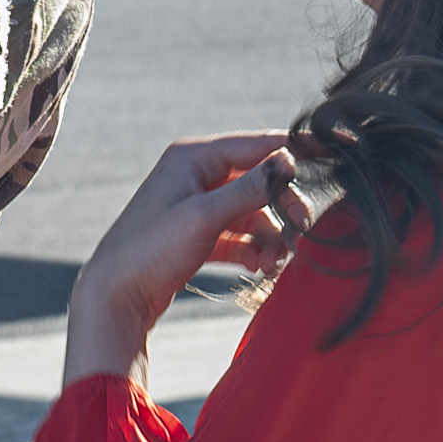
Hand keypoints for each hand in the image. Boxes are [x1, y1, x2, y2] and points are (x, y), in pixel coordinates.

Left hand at [63, 133, 314, 389]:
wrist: (115, 297)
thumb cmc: (151, 251)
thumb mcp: (203, 217)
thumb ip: (248, 188)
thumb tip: (287, 161)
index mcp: (192, 158)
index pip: (255, 145)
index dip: (290, 156)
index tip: (327, 165)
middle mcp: (195, 175)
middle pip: (258, 181)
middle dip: (282, 207)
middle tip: (302, 231)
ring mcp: (197, 206)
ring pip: (252, 212)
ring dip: (269, 236)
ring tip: (273, 264)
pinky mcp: (198, 235)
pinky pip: (239, 235)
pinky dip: (252, 249)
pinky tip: (258, 268)